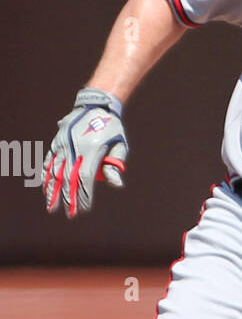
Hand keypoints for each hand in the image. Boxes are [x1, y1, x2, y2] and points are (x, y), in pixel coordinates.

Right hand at [43, 89, 128, 217]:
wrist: (96, 104)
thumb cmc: (112, 128)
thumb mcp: (120, 144)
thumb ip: (115, 164)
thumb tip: (116, 184)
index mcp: (93, 149)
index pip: (85, 178)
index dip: (84, 195)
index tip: (84, 209)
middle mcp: (76, 147)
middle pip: (69, 178)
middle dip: (68, 198)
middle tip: (69, 214)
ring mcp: (64, 143)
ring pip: (55, 171)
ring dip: (53, 190)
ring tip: (52, 206)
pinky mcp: (57, 141)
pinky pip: (49, 160)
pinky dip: (46, 174)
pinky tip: (44, 186)